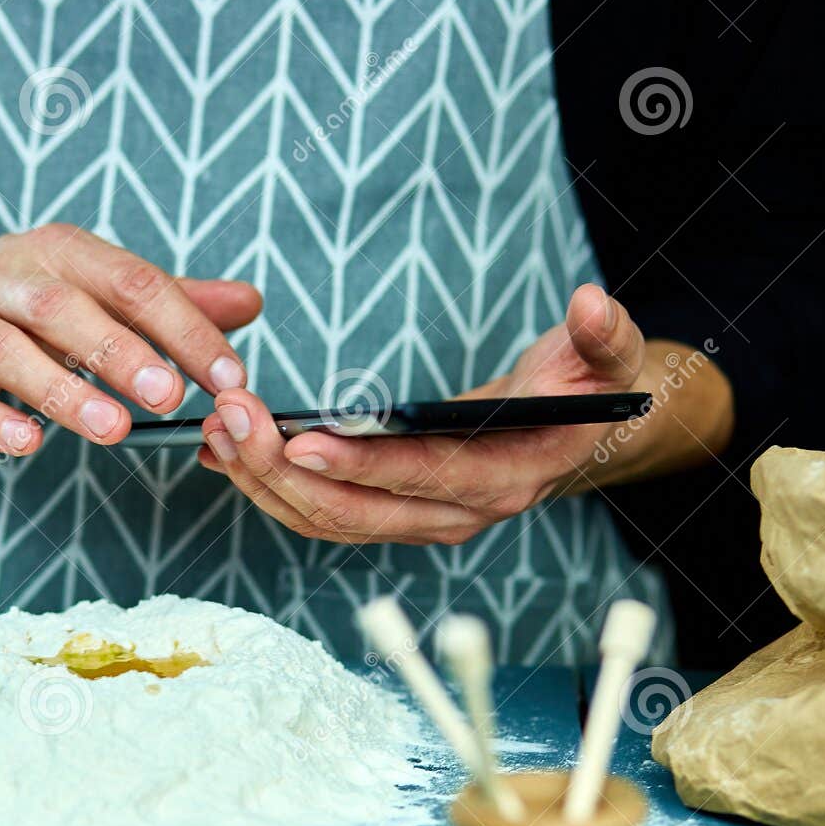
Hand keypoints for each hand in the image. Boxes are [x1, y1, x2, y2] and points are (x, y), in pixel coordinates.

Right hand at [0, 223, 262, 452]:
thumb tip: (250, 303)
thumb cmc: (15, 301)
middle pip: (66, 310)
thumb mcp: (88, 284)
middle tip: (171, 395)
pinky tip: (26, 443)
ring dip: (61, 390)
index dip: (183, 328)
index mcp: (60, 255)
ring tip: (112, 428)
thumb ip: (167, 299)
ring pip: (8, 351)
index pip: (132, 283)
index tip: (228, 375)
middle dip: (121, 351)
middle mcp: (6, 280)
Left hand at [197, 284, 729, 544]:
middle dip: (283, 470)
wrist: (580, 437)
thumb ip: (604, 334)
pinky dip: (271, 488)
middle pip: (354, 510)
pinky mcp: (392, 516)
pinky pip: (321, 514)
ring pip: (326, 520)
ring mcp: (420, 522)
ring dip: (264, 482)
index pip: (420, 476)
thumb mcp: (608, 354)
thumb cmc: (586, 390)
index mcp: (504, 476)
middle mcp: (457, 514)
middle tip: (230, 419)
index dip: (359, 462)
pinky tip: (228, 453)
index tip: (299, 436)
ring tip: (215, 431)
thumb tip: (592, 303)